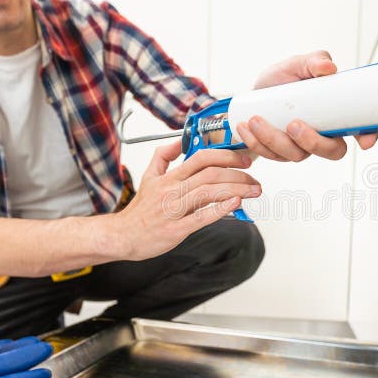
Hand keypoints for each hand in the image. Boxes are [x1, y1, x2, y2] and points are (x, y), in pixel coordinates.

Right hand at [114, 142, 260, 260]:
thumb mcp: (148, 176)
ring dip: (236, 189)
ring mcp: (174, 210)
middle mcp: (172, 191)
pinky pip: (200, 217)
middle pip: (210, 174)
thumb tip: (179, 141)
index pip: (200, 158)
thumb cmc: (140, 210)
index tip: (244, 159)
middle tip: (254, 178)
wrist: (122, 236)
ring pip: (208, 192)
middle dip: (237, 174)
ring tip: (253, 191)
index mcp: (169, 177)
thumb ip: (163, 157)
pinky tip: (236, 204)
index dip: (225, 155)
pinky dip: (220, 209)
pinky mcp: (176, 229)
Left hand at [238, 51, 377, 161]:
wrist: (253, 94)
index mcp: (336, 114)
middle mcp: (323, 134)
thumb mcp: (297, 65)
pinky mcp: (279, 153)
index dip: (368, 136)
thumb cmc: (281, 80)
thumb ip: (313, 62)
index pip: (361, 128)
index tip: (365, 141)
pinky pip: (271, 155)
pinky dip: (257, 142)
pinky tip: (246, 127)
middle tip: (294, 125)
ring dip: (275, 140)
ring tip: (257, 119)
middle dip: (312, 143)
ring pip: (297, 155)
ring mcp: (302, 147)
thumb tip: (327, 67)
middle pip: (331, 152)